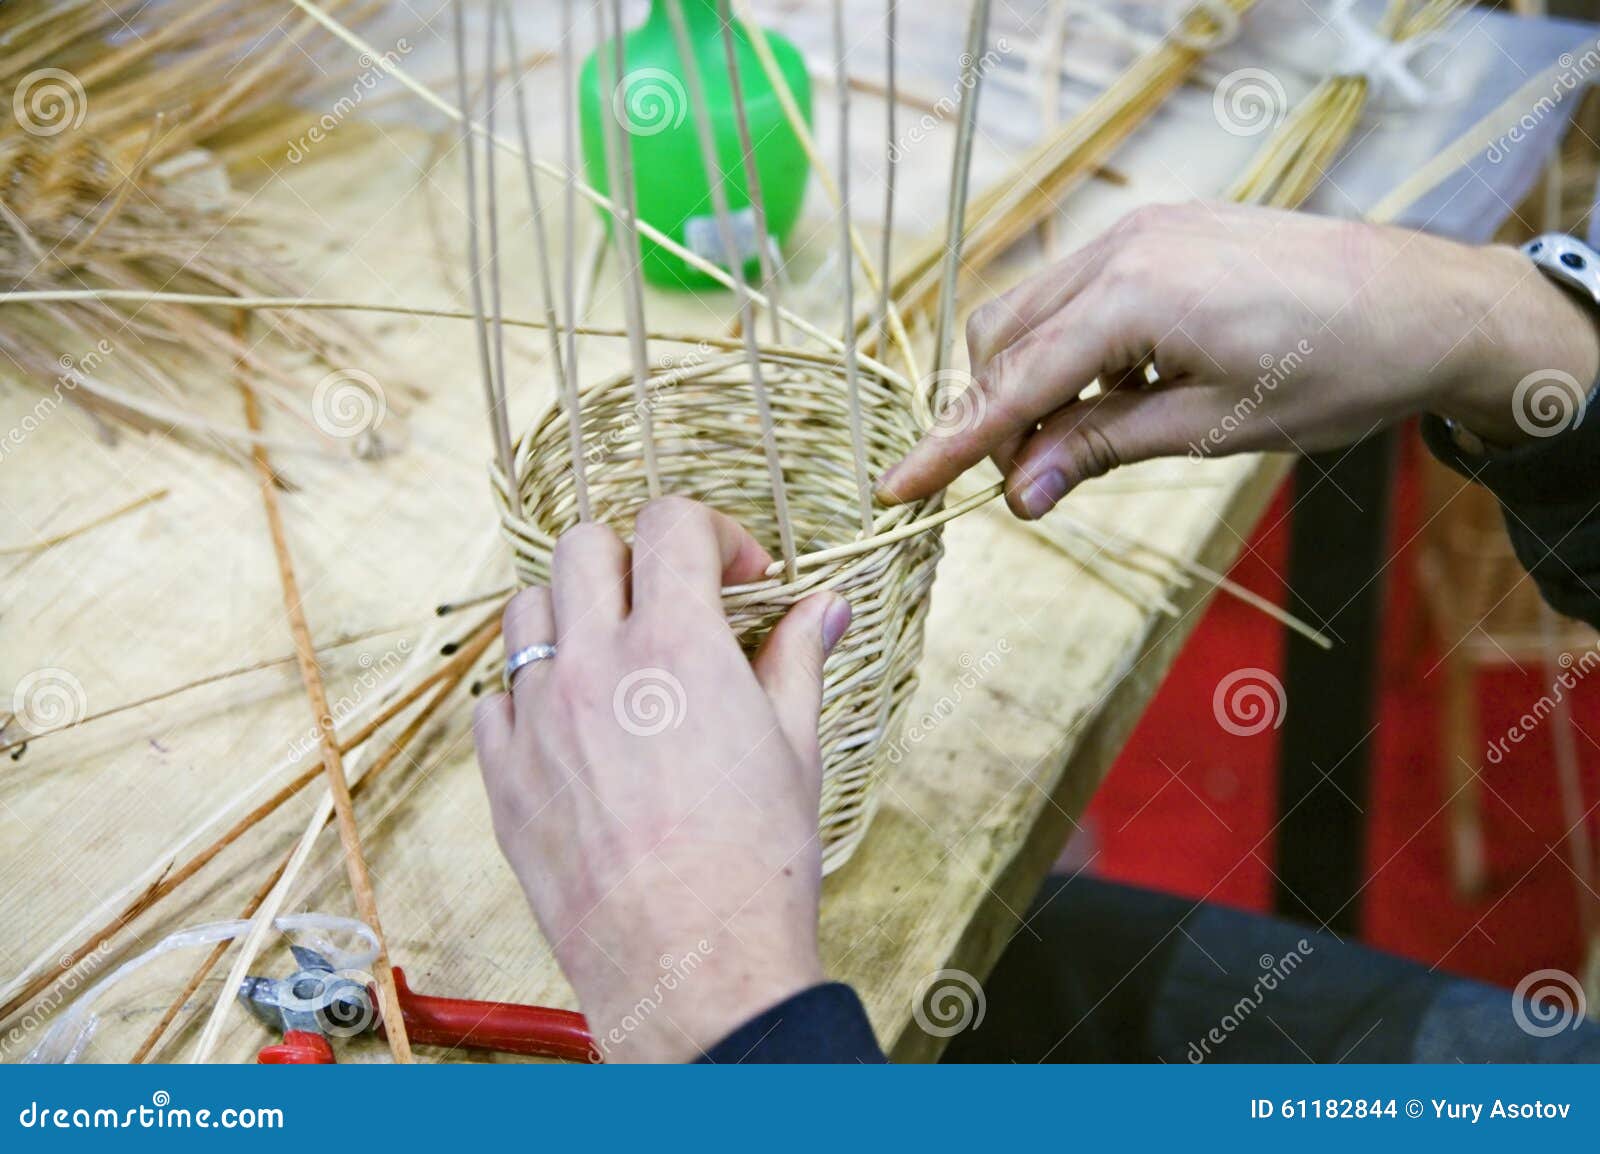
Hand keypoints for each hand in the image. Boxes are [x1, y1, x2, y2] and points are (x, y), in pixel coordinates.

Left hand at [473, 497, 852, 1061]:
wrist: (692, 967)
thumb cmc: (754, 866)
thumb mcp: (795, 748)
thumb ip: (797, 660)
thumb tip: (823, 609)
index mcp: (677, 646)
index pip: (671, 523)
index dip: (713, 533)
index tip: (739, 576)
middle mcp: (595, 666)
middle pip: (584, 545)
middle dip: (634, 557)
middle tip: (670, 602)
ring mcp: (538, 719)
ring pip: (526, 609)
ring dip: (573, 613)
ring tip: (614, 657)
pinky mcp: (503, 777)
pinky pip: (493, 699)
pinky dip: (528, 694)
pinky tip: (572, 727)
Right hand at [878, 201, 1599, 518]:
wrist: (1425, 302)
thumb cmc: (1331, 373)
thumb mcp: (1210, 428)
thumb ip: (1101, 449)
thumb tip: (1017, 493)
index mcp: (1132, 297)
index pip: (1011, 383)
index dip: (950, 443)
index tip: (896, 489)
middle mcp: (1122, 248)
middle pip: (1003, 336)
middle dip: (996, 409)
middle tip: (1033, 477)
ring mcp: (1142, 230)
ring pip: (1035, 309)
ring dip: (1036, 376)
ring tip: (1096, 431)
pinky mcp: (1163, 230)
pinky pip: (1081, 289)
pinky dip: (1078, 344)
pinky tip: (1131, 382)